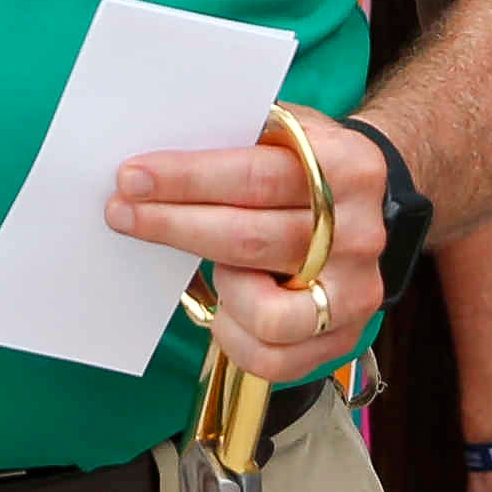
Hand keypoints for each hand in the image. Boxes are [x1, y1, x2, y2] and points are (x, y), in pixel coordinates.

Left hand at [109, 111, 393, 385]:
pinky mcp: (346, 336)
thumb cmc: (306, 167)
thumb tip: (153, 163)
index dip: (188, 179)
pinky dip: (235, 336)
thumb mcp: (288, 133)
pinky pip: (274, 358)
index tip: (132, 178)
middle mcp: (360, 232)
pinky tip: (226, 308)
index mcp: (347, 167)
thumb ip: (236, 139)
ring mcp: (356, 290)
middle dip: (173, 226)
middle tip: (121, 213)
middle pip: (250, 240)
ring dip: (221, 289)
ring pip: (268, 312)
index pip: (257, 176)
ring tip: (211, 268)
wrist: (370, 208)